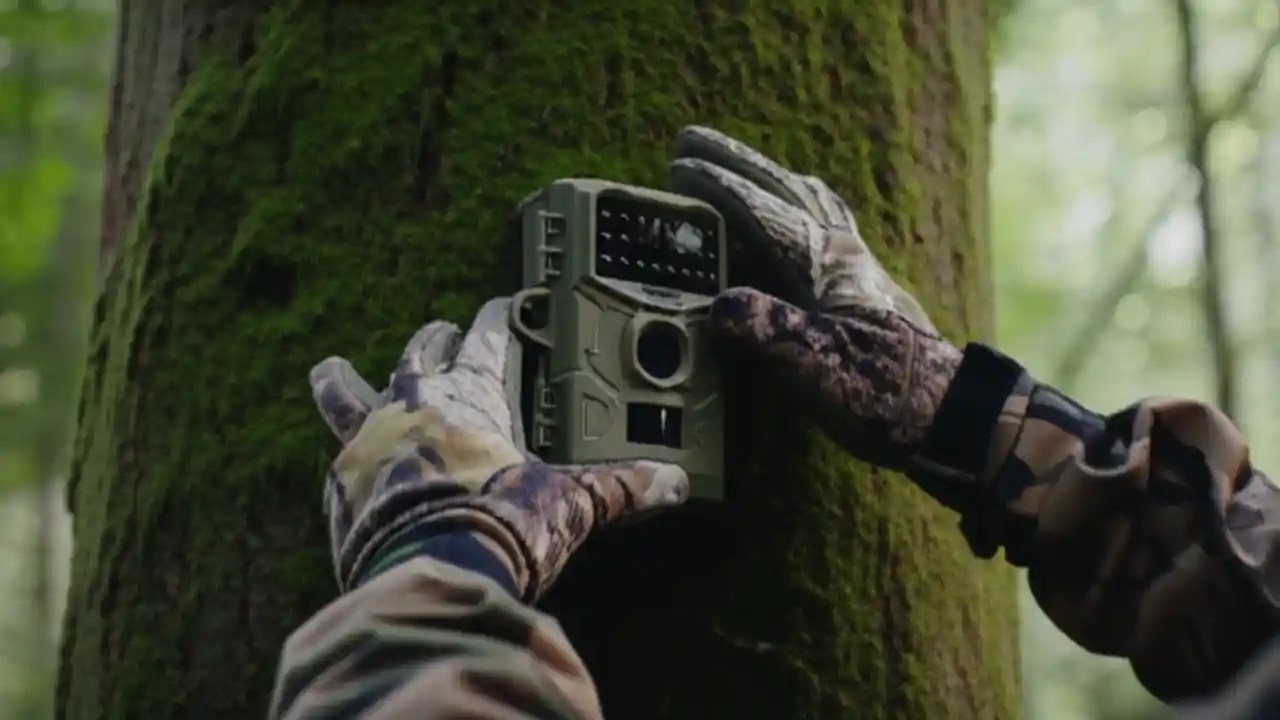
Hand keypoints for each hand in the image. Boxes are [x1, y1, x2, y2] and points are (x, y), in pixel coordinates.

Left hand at [309, 299, 689, 599]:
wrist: (430, 575)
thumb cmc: (502, 526)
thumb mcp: (571, 502)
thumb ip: (619, 488)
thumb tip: (673, 483)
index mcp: (470, 398)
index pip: (487, 340)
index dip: (497, 318)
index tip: (502, 304)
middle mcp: (414, 408)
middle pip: (419, 356)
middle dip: (433, 341)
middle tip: (441, 332)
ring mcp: (370, 445)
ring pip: (347, 397)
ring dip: (341, 383)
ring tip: (330, 369)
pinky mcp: (341, 489)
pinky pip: (336, 464)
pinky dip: (342, 461)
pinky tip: (340, 468)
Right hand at [668, 126, 958, 466]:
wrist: (948, 414)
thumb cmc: (885, 394)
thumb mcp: (816, 368)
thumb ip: (765, 331)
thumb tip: (719, 306)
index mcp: (823, 264)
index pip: (759, 208)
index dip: (715, 184)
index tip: (678, 164)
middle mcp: (841, 253)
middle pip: (782, 187)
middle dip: (732, 160)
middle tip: (690, 138)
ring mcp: (857, 264)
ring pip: (807, 198)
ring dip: (767, 175)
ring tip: (740, 164)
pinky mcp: (865, 285)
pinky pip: (826, 221)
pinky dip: (800, 201)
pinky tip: (800, 215)